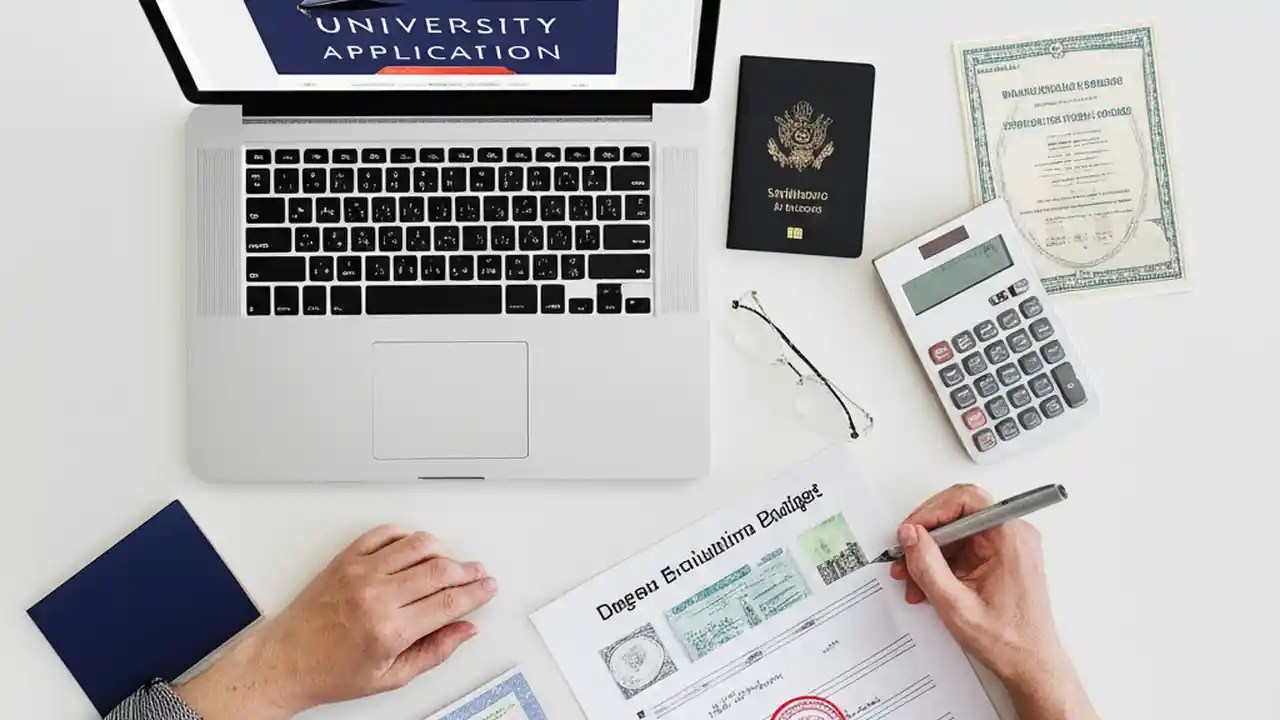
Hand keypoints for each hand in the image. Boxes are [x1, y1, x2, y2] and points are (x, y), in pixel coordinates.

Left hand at [177, 525, 497, 719]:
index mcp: (389, 630)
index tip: (487, 588)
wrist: (284, 662)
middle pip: (440, 569)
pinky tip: (415, 546)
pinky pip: (384, 533)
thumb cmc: (329, 672)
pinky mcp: (345, 560)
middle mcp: (375, 596)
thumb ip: (433, 652)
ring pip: (417, 545)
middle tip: (478, 573)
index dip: (476, 592)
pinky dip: (406, 535)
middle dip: (468, 570)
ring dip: (442, 550)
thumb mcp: (390, 677)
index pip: (449, 602)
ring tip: (450, 560)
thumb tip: (463, 631)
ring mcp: (359, 573)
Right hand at [890, 485, 1096, 719]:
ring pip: (956, 535)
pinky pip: (963, 550)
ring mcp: (1007, 547)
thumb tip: (910, 535)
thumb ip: (928, 565)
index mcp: (1010, 538)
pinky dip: (941, 566)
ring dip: (929, 555)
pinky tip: (928, 586)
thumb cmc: (1009, 641)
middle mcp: (1012, 535)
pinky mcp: (1000, 559)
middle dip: (925, 538)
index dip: (931, 511)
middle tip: (905, 557)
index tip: (911, 532)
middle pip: (957, 515)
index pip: (966, 499)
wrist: (1032, 666)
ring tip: (913, 580)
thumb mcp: (956, 605)